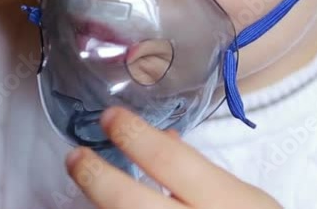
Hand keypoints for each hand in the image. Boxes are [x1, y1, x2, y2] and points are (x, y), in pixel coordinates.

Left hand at [65, 107, 281, 207]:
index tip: (108, 116)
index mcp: (225, 202)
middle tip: (75, 157)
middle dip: (97, 178)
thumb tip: (159, 138)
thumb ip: (200, 173)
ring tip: (88, 189)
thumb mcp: (241, 197)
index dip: (134, 136)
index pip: (170, 161)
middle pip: (131, 203)